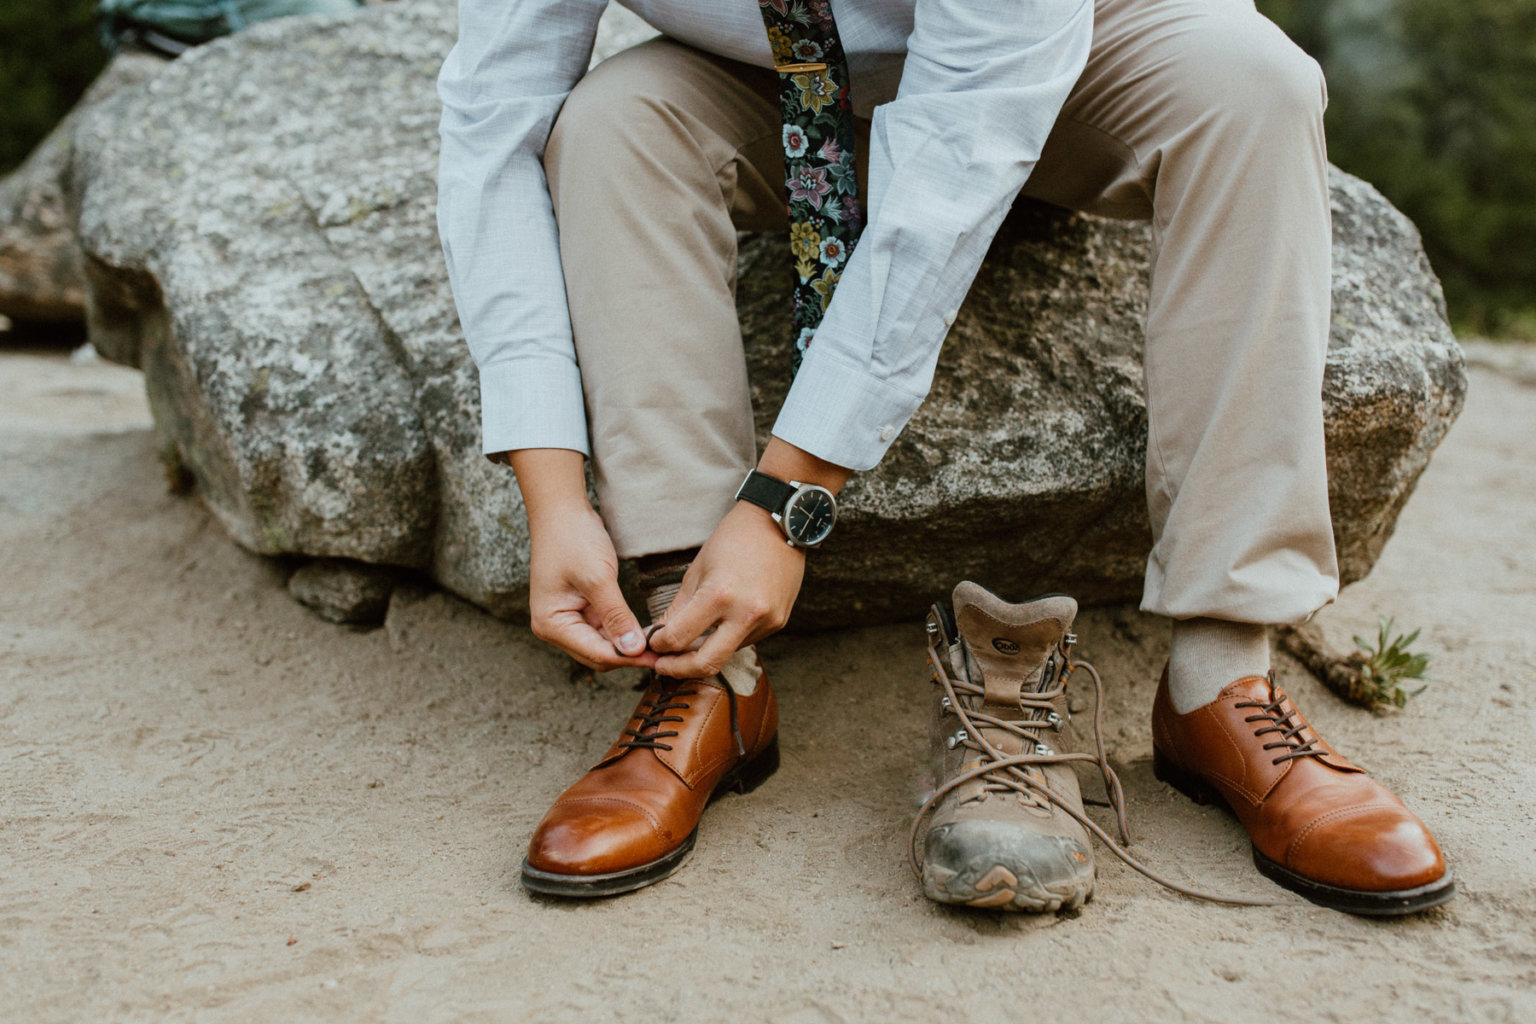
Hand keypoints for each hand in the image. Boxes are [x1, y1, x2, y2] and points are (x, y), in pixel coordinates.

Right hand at [510, 448, 654, 671]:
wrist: (562, 511)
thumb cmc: (573, 539)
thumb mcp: (598, 578)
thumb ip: (616, 617)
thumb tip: (634, 651)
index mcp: (551, 624)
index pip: (595, 653)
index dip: (628, 658)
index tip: (659, 656)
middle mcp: (555, 628)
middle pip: (598, 655)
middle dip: (629, 655)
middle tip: (665, 651)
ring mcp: (567, 620)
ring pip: (603, 646)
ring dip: (628, 645)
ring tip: (660, 643)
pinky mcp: (580, 610)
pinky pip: (604, 630)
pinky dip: (623, 631)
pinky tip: (646, 631)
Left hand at [647, 501, 804, 678]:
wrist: (779, 523)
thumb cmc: (733, 540)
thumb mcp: (697, 571)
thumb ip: (677, 610)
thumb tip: (655, 637)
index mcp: (719, 595)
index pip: (678, 638)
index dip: (659, 646)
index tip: (653, 644)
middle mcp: (746, 613)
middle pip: (706, 664)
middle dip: (678, 670)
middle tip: (662, 666)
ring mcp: (766, 621)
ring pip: (727, 654)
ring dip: (703, 653)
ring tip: (688, 644)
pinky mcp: (778, 622)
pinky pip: (746, 641)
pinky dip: (727, 639)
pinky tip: (720, 625)